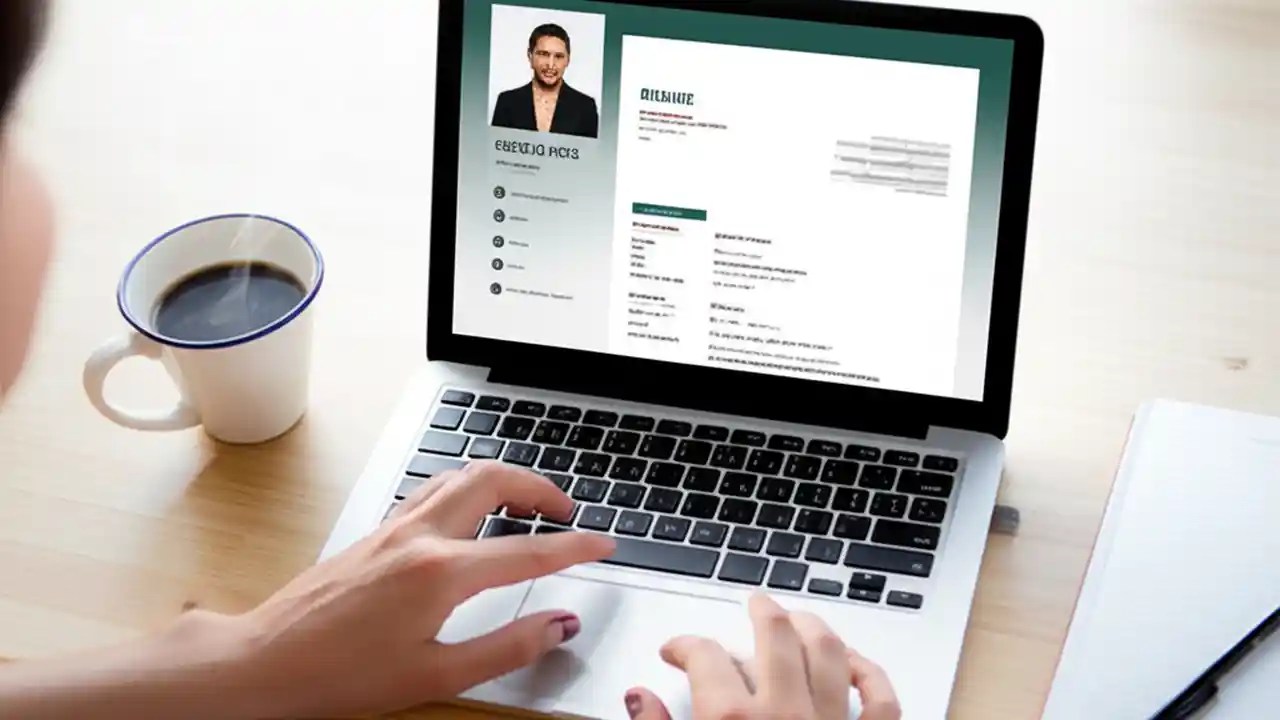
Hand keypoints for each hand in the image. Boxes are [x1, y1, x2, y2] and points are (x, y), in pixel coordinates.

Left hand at [227, 461, 614, 718]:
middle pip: (493, 480)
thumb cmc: (339, 676)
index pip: (528, 549)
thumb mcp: (435, 676)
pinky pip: (434, 490)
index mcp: (440, 573)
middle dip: (539, 487)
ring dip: (503, 480)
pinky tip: (471, 514)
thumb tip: (558, 627)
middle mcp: (418, 537)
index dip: (575, 546)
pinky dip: (469, 489)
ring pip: (460, 476)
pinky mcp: (376, 532)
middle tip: (566, 511)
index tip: (603, 543)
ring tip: (528, 504)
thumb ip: (507, 648)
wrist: (264, 662)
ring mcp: (393, 528)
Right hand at [625, 592, 900, 719]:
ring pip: (828, 652)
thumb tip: (638, 696)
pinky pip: (879, 699)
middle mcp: (784, 714)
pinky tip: (854, 662)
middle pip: (773, 635)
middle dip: (760, 611)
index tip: (676, 650)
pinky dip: (868, 673)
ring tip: (796, 618)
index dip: (685, 645)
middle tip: (754, 603)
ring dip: (811, 627)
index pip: (704, 656)